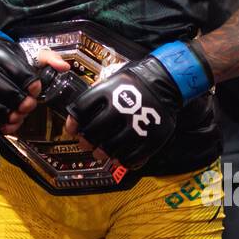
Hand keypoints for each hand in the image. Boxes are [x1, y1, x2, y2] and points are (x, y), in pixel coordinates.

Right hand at [0, 30, 39, 132]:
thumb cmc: (6, 58)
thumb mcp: (28, 52)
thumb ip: (48, 59)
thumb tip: (64, 67)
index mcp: (0, 57)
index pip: (23, 75)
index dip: (33, 86)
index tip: (35, 89)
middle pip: (9, 94)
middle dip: (24, 104)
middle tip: (29, 105)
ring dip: (12, 118)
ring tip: (19, 116)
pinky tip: (8, 125)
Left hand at [66, 54, 187, 171]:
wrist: (167, 82)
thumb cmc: (136, 82)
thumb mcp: (114, 78)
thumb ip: (96, 93)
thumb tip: (79, 111)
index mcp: (110, 91)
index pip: (82, 109)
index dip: (73, 122)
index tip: (72, 129)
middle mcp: (122, 108)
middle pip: (94, 131)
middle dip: (86, 141)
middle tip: (85, 144)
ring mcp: (138, 124)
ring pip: (111, 147)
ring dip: (102, 153)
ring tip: (101, 153)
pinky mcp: (152, 138)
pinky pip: (132, 157)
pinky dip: (122, 160)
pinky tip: (119, 157)